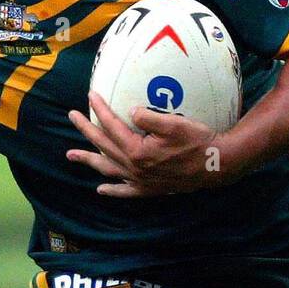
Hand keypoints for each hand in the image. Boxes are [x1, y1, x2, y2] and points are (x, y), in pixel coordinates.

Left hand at [66, 93, 236, 196]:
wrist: (217, 165)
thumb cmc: (198, 141)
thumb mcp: (174, 124)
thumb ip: (149, 117)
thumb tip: (131, 112)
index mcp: (137, 151)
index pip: (111, 126)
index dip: (100, 110)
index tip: (90, 96)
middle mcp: (134, 168)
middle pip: (103, 146)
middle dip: (85, 130)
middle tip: (71, 116)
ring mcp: (140, 180)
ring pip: (108, 168)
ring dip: (89, 160)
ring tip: (71, 155)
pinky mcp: (150, 189)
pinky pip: (126, 191)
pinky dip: (113, 190)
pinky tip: (102, 189)